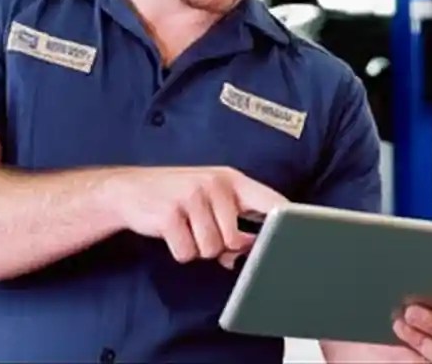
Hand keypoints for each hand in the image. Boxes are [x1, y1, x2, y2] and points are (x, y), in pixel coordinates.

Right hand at [106, 166, 286, 267]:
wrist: (129, 190)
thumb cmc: (176, 197)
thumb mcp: (209, 201)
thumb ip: (234, 223)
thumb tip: (248, 253)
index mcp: (231, 179)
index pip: (270, 201)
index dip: (287, 221)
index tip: (302, 234)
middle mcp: (215, 184)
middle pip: (236, 239)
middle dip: (219, 245)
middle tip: (200, 230)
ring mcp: (192, 197)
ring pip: (211, 249)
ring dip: (197, 248)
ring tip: (184, 228)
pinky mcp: (170, 214)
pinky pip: (187, 253)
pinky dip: (178, 252)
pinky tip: (170, 233)